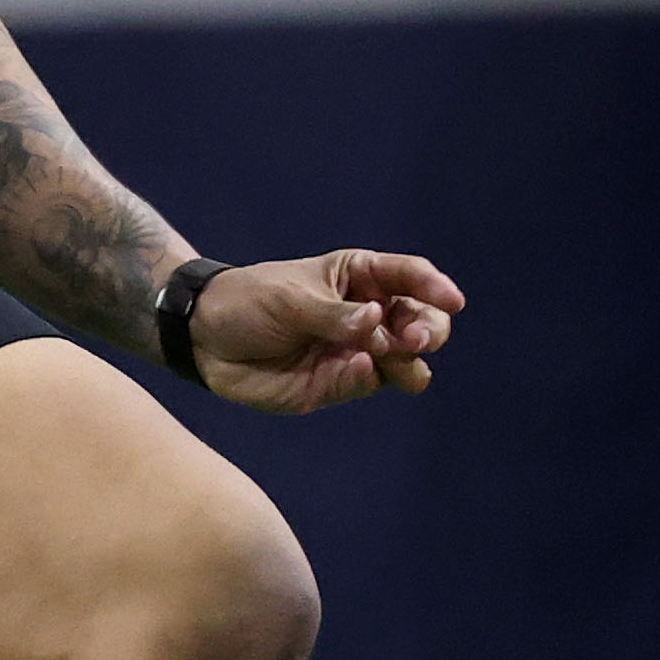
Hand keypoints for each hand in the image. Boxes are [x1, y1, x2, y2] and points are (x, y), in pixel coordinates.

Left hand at [191, 249, 465, 415]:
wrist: (205, 340)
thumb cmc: (249, 302)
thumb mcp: (291, 300)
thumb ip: (335, 316)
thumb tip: (377, 323)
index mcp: (359, 277)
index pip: (409, 277)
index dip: (434, 287)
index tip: (453, 301)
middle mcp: (366, 314)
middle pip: (419, 320)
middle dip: (427, 328)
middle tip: (415, 338)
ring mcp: (356, 351)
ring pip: (405, 359)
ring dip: (408, 359)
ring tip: (394, 355)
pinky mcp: (339, 383)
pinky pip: (371, 382)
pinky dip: (371, 377)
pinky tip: (360, 368)